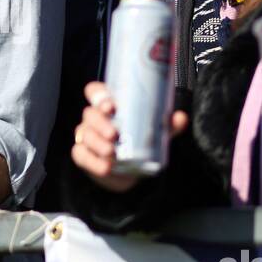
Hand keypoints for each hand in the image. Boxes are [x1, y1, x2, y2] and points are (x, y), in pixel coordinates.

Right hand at [70, 81, 189, 192]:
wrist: (129, 170)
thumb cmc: (139, 141)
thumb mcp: (155, 132)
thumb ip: (167, 124)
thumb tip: (180, 117)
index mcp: (107, 105)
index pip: (94, 92)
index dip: (98, 95)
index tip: (111, 105)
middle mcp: (94, 118)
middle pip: (89, 114)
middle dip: (100, 123)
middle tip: (114, 134)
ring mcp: (86, 136)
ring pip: (85, 135)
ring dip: (97, 143)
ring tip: (112, 152)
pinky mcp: (83, 155)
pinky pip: (81, 155)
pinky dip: (93, 162)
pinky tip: (106, 167)